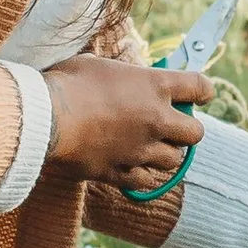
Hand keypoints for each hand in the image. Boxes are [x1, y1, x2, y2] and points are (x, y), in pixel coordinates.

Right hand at [43, 54, 211, 192]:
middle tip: (171, 125)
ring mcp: (140, 149)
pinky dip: (142, 175)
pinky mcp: (120, 172)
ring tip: (149, 147)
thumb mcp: (97, 65)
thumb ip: (120, 75)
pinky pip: (145, 182)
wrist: (44, 119)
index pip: (199, 86)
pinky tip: (131, 166)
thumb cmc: (66, 83)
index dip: (203, 90)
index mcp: (153, 86)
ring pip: (174, 161)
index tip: (199, 94)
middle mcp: (155, 120)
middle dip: (187, 130)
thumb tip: (122, 77)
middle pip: (196, 133)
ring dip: (165, 154)